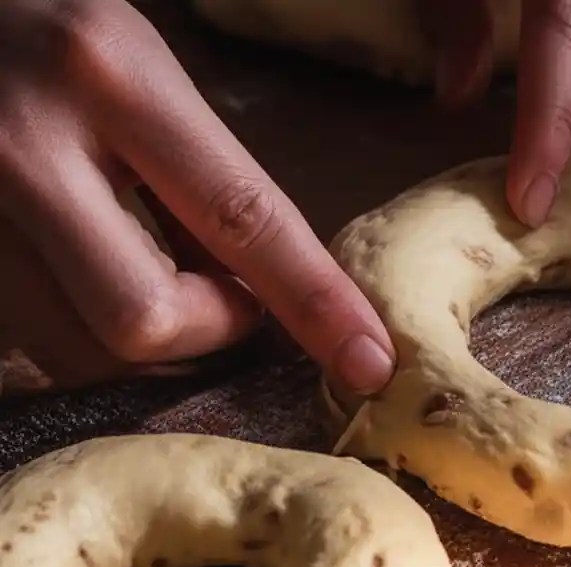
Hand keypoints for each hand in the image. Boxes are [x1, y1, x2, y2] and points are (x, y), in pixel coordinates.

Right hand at [0, 0, 394, 395]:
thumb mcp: (137, 65)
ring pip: (76, 347)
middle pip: (145, 320)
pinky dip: (75, 322)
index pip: (242, 218)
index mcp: (109, 78)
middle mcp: (26, 148)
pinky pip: (25, 334)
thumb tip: (264, 288)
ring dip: (135, 329)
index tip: (369, 360)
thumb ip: (200, 171)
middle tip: (218, 295)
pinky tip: (79, 265)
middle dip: (205, 329)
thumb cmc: (45, 27)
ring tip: (134, 262)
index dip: (314, 301)